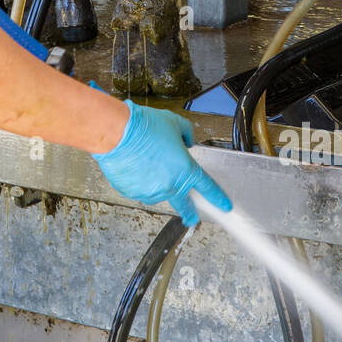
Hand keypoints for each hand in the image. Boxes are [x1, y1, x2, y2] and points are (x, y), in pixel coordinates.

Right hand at [92, 97, 231, 227]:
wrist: (117, 133)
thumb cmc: (144, 127)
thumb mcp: (174, 123)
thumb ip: (186, 133)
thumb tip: (187, 141)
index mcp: (185, 169)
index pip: (207, 187)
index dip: (217, 197)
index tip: (224, 205)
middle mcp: (169, 185)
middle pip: (184, 204)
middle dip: (189, 213)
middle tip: (191, 218)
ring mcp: (150, 191)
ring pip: (157, 192)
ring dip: (156, 183)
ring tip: (146, 162)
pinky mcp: (132, 193)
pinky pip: (139, 189)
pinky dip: (139, 181)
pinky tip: (134, 165)